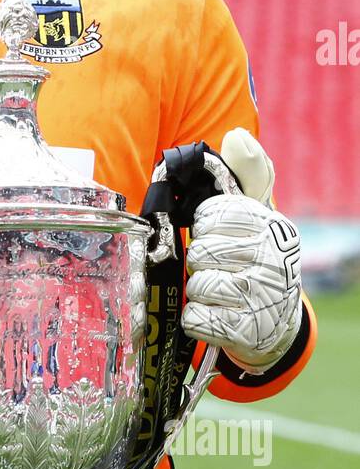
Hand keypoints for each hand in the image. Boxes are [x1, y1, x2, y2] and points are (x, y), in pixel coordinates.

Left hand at [181, 128, 302, 373]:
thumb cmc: (254, 256)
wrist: (272, 321)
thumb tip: (236, 136)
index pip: (211, 216)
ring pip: (197, 285)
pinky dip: (197, 318)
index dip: (205, 227)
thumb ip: (246, 172)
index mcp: (272, 225)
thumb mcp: (256, 212)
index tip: (216, 234)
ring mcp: (261, 298)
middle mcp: (273, 260)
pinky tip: (216, 314)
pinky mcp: (245, 332)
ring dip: (198, 291)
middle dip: (200, 261)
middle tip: (218, 267)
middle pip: (201, 251)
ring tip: (218, 291)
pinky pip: (196, 318)